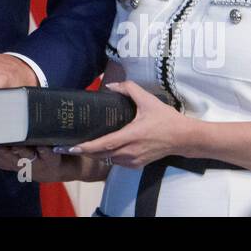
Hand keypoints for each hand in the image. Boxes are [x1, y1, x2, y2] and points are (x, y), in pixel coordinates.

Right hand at [0, 144, 92, 181]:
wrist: (63, 164)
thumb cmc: (32, 151)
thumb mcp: (11, 149)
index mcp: (7, 159)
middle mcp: (19, 163)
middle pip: (5, 158)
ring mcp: (35, 163)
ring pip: (24, 157)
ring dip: (18, 151)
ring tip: (13, 144)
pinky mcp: (52, 161)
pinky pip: (48, 154)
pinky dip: (44, 150)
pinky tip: (42, 144)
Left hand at [64, 80, 198, 168]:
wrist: (184, 138)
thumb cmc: (165, 119)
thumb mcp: (148, 99)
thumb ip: (128, 89)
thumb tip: (110, 86)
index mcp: (130, 136)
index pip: (103, 145)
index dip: (86, 147)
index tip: (71, 146)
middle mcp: (130, 152)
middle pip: (101, 155)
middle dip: (84, 152)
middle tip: (67, 146)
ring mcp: (133, 161)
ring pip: (108, 160)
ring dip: (95, 154)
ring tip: (81, 146)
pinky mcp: (137, 165)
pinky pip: (116, 162)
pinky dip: (107, 157)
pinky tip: (101, 149)